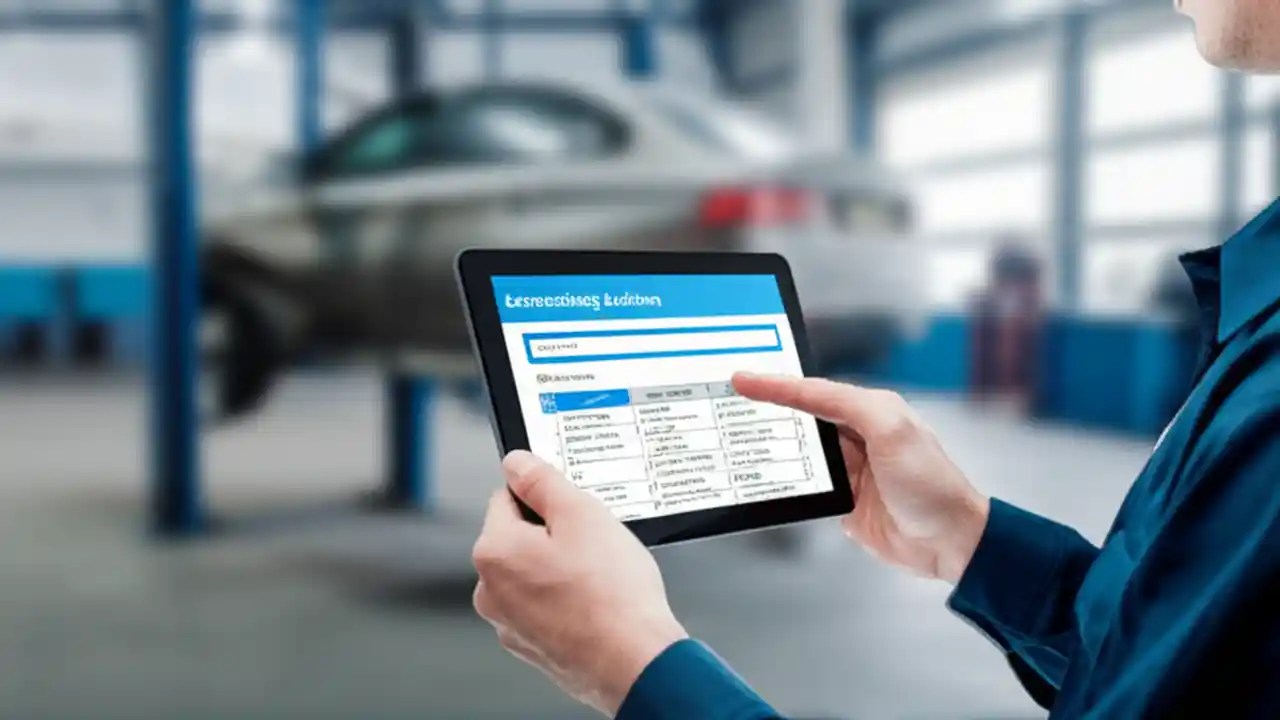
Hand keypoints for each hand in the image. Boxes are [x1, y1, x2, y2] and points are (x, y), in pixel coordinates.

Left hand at [472, 451, 687, 715]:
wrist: (635, 663)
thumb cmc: (612, 595)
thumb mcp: (582, 514)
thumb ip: (543, 482)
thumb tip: (517, 463)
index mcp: (494, 551)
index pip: (507, 497)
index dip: (545, 495)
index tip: (573, 505)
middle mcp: (490, 590)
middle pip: (519, 537)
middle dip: (553, 533)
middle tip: (594, 542)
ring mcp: (509, 623)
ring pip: (534, 573)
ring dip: (560, 567)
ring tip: (600, 576)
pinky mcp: (531, 645)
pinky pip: (545, 605)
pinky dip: (566, 599)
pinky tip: (596, 601)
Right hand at [733, 373, 988, 583]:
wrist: (949, 542)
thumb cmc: (933, 485)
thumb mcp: (893, 432)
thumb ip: (851, 407)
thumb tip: (808, 396)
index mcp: (871, 409)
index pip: (813, 392)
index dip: (776, 385)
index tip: (743, 380)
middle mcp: (857, 434)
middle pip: (801, 416)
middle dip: (766, 407)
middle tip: (729, 398)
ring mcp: (848, 468)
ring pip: (797, 450)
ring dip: (770, 444)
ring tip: (734, 433)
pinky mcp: (842, 499)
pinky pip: (803, 484)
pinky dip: (781, 480)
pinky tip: (761, 474)